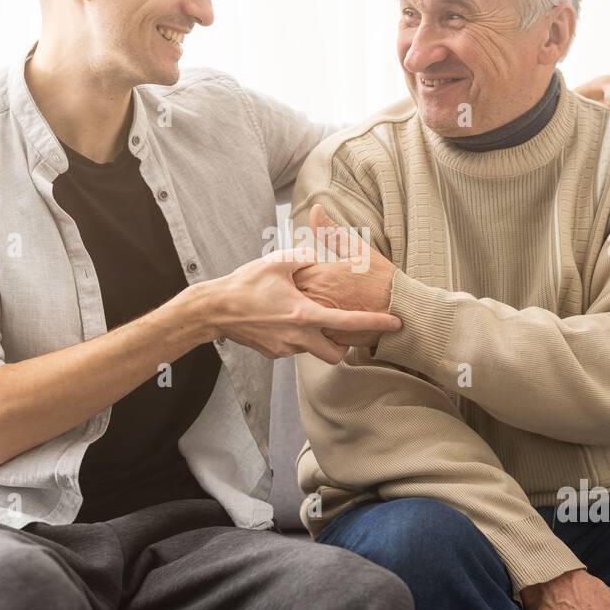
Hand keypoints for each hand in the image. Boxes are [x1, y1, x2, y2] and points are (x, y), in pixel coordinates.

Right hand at [202, 247, 400, 363]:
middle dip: (345, 345)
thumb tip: (326, 256)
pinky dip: (299, 336)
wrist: (213, 309)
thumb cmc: (246, 283)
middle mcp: (297, 337)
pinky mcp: (273, 353)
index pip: (349, 323)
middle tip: (344, 329)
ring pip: (314, 350)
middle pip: (336, 353)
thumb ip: (308, 258)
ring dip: (319, 337)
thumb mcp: (278, 262)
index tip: (396, 324)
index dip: (376, 324)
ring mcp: (284, 349)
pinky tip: (284, 319)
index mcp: (303, 314)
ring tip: (307, 316)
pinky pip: (295, 347)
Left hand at [292, 204, 397, 348]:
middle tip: (298, 291)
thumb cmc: (382, 278)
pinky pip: (311, 335)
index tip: (298, 273)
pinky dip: (312, 330)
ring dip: (299, 312)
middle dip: (290, 294)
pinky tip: (321, 323)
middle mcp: (317, 299)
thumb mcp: (358, 250)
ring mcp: (322, 321)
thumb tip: (315, 208)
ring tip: (308, 307)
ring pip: (296, 318)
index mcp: (320, 276)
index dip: (291, 273)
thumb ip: (331, 232)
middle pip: (288, 297)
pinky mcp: (330, 339)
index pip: (288, 273)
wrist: (404, 310)